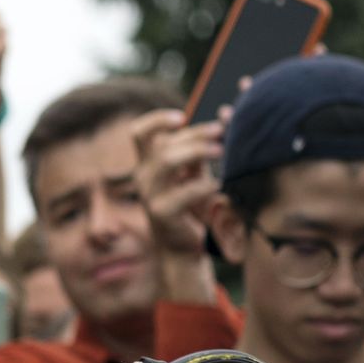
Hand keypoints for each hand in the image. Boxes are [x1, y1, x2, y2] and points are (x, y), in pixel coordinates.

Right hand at [133, 109, 224, 257]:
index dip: (158, 120)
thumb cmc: (192, 203)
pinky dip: (204, 184)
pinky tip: (219, 185)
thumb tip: (223, 117)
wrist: (183, 245)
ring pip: (166, 160)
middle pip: (163, 143)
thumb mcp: (194, 171)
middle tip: (220, 131)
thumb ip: (199, 148)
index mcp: (148, 163)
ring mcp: (149, 195)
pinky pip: (183, 191)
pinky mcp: (161, 213)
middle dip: (194, 134)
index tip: (182, 117)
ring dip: (196, 151)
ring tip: (221, 150)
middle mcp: (144, 176)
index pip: (140, 132)